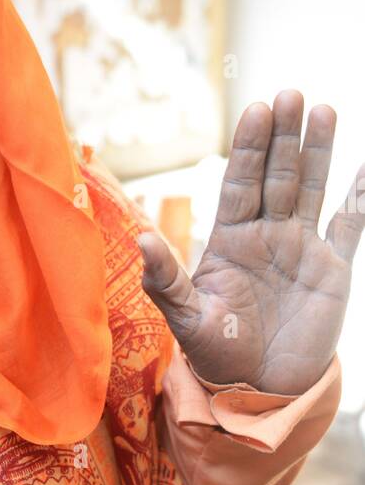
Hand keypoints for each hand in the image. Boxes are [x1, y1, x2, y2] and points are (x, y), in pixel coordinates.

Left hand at [137, 90, 364, 394]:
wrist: (259, 390)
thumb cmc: (217, 355)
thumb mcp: (187, 319)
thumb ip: (167, 280)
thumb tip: (141, 239)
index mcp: (230, 240)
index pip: (241, 182)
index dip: (249, 147)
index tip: (256, 110)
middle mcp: (266, 235)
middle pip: (277, 175)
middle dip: (283, 136)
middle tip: (289, 94)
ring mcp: (301, 248)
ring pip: (312, 188)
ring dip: (317, 151)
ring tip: (322, 109)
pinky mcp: (332, 270)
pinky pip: (350, 226)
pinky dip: (359, 198)